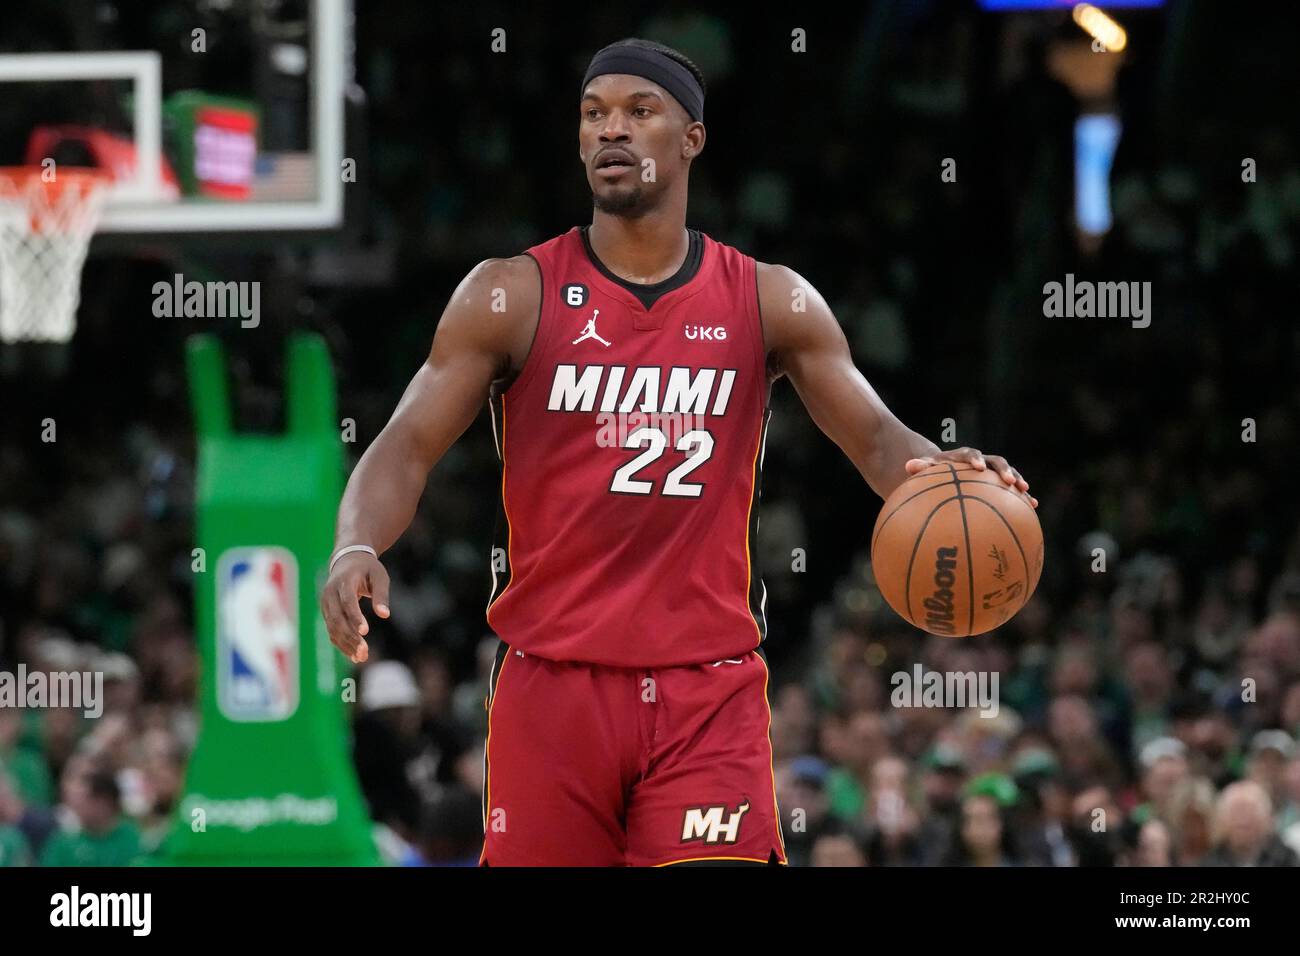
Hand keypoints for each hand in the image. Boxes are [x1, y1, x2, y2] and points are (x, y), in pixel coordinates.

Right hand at [320, 551, 389, 662]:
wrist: (347, 560)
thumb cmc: (368, 568)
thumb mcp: (379, 576)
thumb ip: (381, 594)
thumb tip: (385, 615)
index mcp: (344, 581)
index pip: (347, 601)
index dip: (355, 617)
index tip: (365, 632)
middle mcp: (330, 593)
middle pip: (337, 618)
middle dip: (350, 637)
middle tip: (364, 652)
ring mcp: (326, 603)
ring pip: (332, 627)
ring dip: (346, 644)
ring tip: (362, 657)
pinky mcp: (326, 612)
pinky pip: (331, 630)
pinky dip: (341, 643)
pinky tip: (354, 655)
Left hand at [905, 447, 1037, 507]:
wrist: (942, 473)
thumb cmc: (932, 473)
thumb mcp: (924, 471)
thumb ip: (920, 468)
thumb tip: (908, 466)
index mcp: (962, 457)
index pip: (969, 454)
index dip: (974, 459)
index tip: (977, 467)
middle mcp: (980, 462)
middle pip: (995, 461)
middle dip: (1004, 470)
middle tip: (1011, 481)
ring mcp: (991, 473)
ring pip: (1008, 473)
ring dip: (1018, 481)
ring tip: (1027, 492)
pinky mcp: (997, 484)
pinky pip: (1011, 490)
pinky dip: (1022, 497)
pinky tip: (1033, 507)